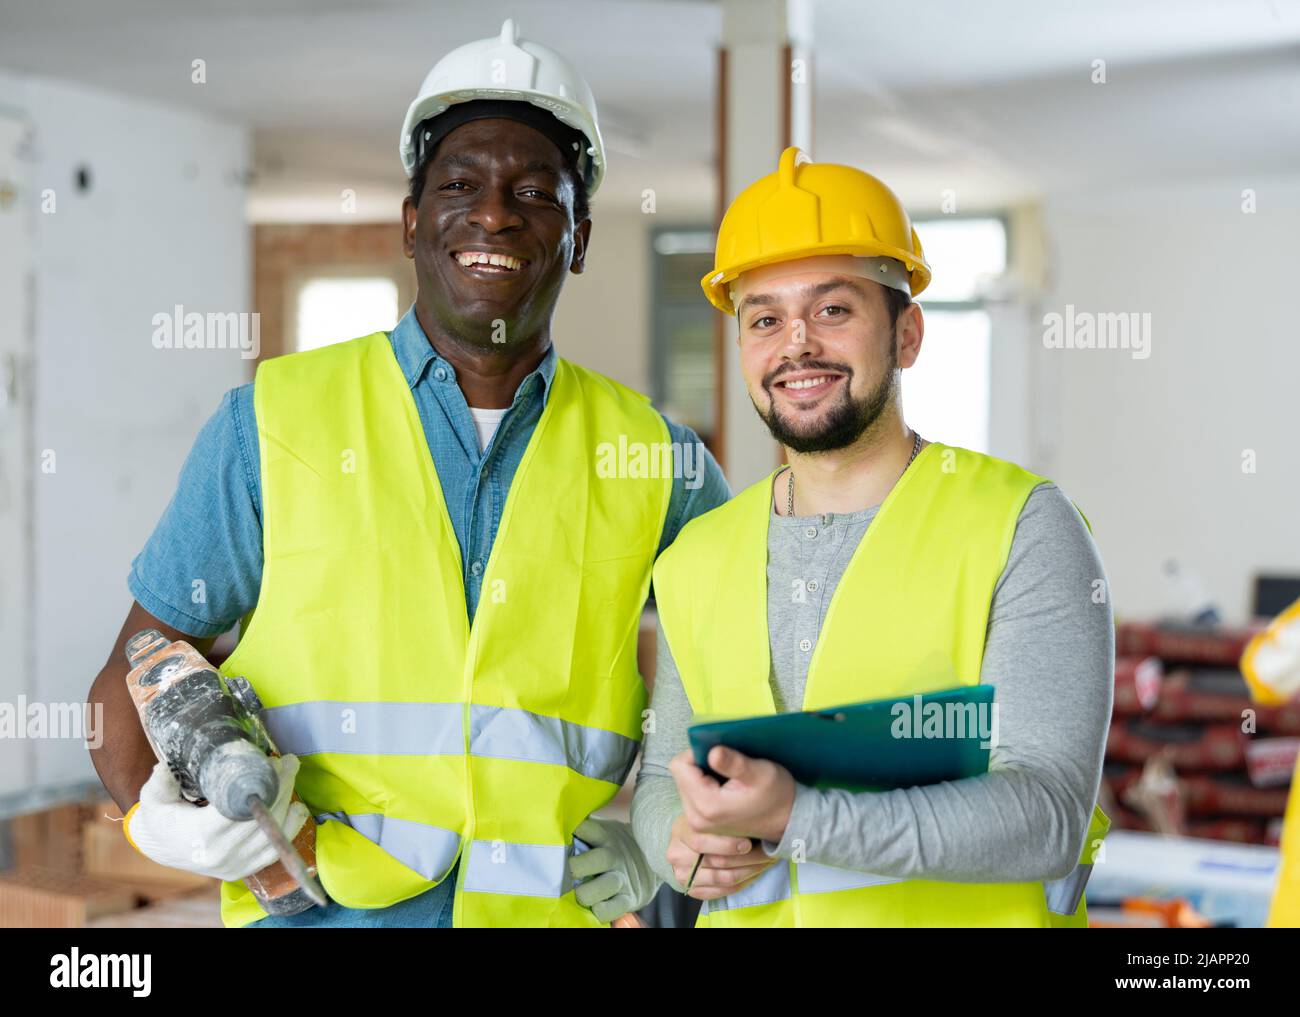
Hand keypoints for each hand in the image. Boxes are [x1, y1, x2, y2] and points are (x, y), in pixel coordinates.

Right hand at [124, 754, 308, 881]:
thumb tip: (165, 766)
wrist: (163, 846)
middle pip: (260, 818)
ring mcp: (234, 865)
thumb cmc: (161, 816)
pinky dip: (289, 828)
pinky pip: (273, 851)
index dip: (259, 784)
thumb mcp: (154, 797)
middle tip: (289, 762)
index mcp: (200, 835)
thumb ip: (161, 782)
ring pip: (271, 834)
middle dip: (280, 787)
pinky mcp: (243, 870)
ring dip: (288, 802)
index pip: (239, 808)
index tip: (271, 762)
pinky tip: (296, 806)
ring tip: (292, 776)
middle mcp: (220, 854)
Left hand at [568, 817, 660, 922]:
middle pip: (600, 859)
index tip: (563, 836)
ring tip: (577, 894)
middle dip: (579, 867)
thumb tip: (557, 828)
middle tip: (566, 873)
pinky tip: (593, 907)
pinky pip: (614, 908)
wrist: (649, 863)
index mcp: (606, 836)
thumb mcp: (604, 832)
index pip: (589, 829)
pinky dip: (601, 910)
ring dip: (587, 892)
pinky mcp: (629, 899)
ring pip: (607, 884)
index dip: (576, 831)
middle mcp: (615, 856)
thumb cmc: (613, 848)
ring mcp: (623, 878)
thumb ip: (585, 832)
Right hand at [665, 813, 775, 900]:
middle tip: (769, 852)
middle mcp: (678, 856)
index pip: (702, 841)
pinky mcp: (693, 890)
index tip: (749, 843)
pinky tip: (755, 872)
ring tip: (767, 862)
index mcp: (681, 832)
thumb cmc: (704, 826)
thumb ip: (723, 818)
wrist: (686, 844)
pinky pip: (724, 891)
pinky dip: (744, 882)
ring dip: (751, 870)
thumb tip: (752, 820)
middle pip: (718, 861)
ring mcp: (683, 876)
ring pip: (724, 878)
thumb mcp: (708, 815)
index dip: (727, 843)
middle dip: (749, 857)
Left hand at [668, 746, 795, 842]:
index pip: (680, 766)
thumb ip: (734, 763)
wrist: (787, 821)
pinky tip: (726, 788)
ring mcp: (697, 823)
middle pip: (681, 775)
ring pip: (685, 783)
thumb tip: (712, 753)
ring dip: (703, 775)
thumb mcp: (760, 773)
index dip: (697, 753)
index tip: (720, 754)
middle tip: (727, 768)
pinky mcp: (702, 823)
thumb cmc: (777, 795)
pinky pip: (692, 794)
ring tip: (728, 779)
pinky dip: (705, 786)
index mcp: (707, 806)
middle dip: (700, 765)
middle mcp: (696, 818)